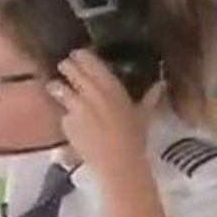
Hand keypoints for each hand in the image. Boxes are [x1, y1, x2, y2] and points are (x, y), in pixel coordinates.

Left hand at [47, 49, 162, 178]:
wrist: (118, 162)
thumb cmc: (134, 138)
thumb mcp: (143, 115)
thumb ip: (150, 97)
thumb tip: (161, 85)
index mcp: (110, 85)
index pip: (89, 61)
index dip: (81, 56)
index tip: (78, 54)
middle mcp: (91, 91)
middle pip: (70, 69)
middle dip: (66, 67)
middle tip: (64, 66)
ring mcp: (76, 106)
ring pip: (59, 87)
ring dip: (57, 86)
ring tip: (55, 86)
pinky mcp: (67, 122)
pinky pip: (62, 113)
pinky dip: (64, 114)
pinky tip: (68, 117)